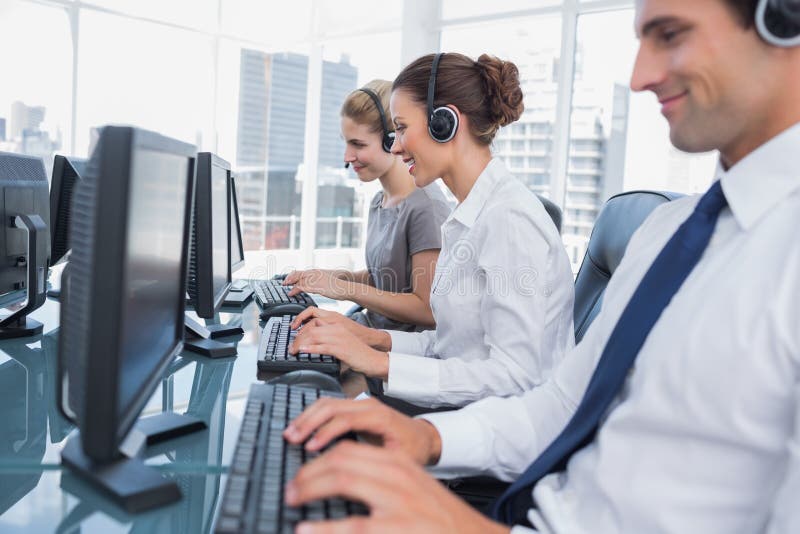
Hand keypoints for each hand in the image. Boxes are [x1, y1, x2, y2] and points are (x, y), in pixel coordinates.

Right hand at [283, 396, 440, 465]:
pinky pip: (330, 405)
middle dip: (309, 421)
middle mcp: (370, 405)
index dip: (325, 432)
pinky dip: (313, 414)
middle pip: (331, 405)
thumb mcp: (399, 459)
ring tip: (291, 432)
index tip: (310, 447)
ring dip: (307, 416)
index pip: (346, 418)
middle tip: (292, 437)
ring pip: (327, 402)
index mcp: (381, 416)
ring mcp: (362, 404)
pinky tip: (303, 427)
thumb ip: (375, 459)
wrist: (425, 438)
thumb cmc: (415, 449)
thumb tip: (349, 466)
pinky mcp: (356, 407)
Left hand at [284, 269, 348, 299]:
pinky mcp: (318, 286)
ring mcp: (316, 280)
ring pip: (299, 280)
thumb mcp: (324, 282)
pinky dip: (295, 290)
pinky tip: (292, 293)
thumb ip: (316, 282)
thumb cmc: (337, 287)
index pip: (301, 272)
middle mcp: (315, 274)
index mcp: (316, 272)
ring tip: (286, 289)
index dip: (292, 275)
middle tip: (283, 284)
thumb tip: (309, 286)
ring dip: (291, 285)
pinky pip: (303, 287)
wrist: (346, 288)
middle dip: (289, 279)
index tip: (287, 280)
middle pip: (298, 274)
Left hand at [285, 442, 509, 533]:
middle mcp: (396, 475)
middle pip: (340, 459)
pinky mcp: (396, 527)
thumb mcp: (411, 488)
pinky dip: (322, 528)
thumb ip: (380, 479)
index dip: (319, 454)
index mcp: (397, 463)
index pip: (348, 447)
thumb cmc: (440, 518)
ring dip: (309, 487)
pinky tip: (306, 530)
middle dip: (308, 471)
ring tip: (293, 499)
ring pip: (341, 479)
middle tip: (292, 487)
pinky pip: (350, 526)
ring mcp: (398, 500)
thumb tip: (342, 480)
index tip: (301, 466)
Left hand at [290, 323, 388, 378]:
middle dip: (298, 338)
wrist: (373, 359)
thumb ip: (330, 338)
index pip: (314, 322)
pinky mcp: (340, 349)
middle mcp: (337, 329)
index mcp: (337, 325)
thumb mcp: (342, 340)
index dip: (301, 329)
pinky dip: (310, 348)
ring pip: (314, 336)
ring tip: (294, 350)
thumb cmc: (358, 353)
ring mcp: (339, 338)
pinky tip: (303, 351)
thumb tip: (314, 342)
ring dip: (300, 344)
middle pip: (311, 329)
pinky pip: (322, 346)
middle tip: (291, 347)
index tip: (295, 337)